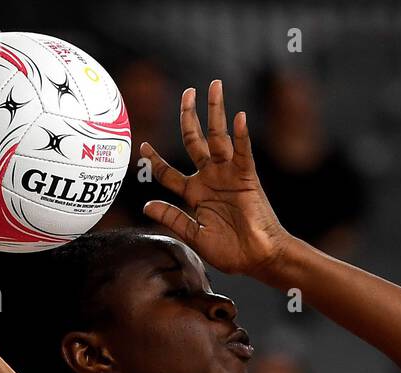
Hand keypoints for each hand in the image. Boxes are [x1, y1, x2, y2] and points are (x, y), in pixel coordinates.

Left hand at [140, 80, 291, 279]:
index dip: (155, 160)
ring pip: (218, 137)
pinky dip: (242, 135)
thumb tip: (146, 205)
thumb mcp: (195, 235)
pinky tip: (238, 117)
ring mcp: (228, 174)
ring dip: (216, 111)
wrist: (258, 258)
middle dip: (189, 116)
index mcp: (194, 193)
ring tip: (214, 86)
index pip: (169, 172)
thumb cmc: (230, 251)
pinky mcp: (247, 177)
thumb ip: (173, 218)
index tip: (142, 146)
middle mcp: (210, 178)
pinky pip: (244, 152)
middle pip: (194, 140)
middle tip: (187, 93)